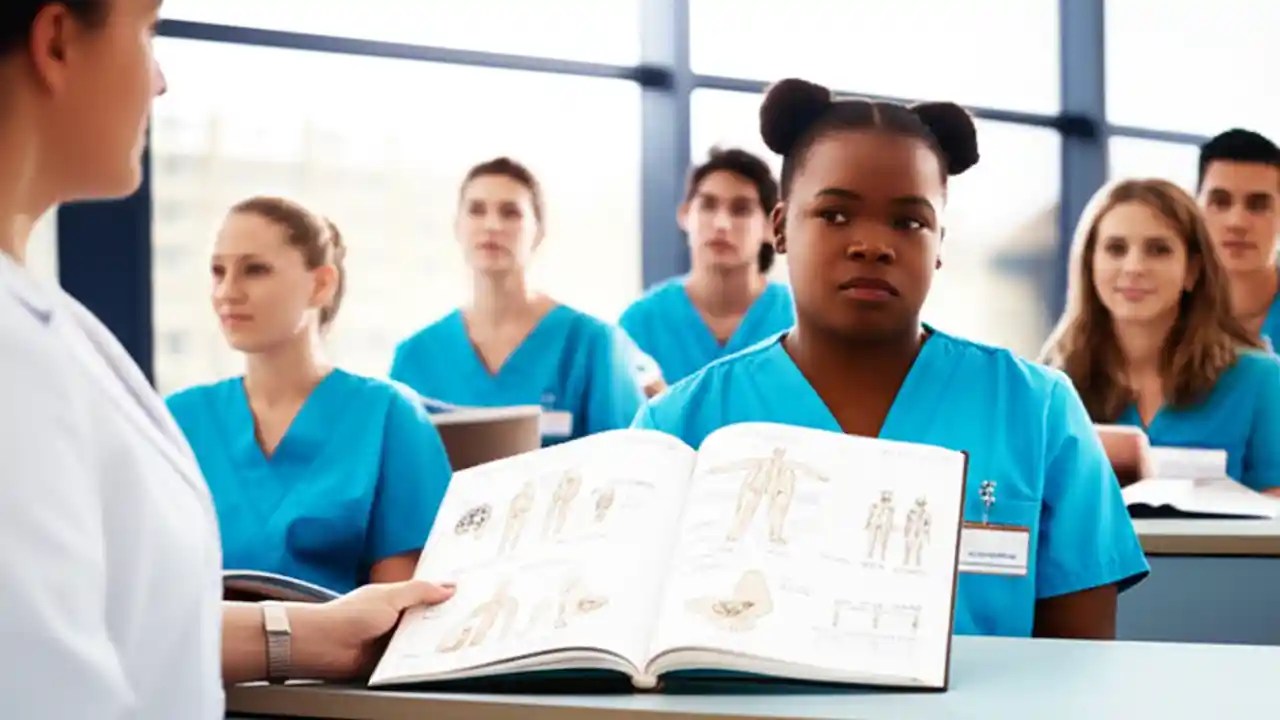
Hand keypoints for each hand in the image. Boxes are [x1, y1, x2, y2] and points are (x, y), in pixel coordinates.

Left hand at [289, 580, 454, 680]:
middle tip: (472, 619)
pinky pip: (410, 660)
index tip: (468, 596)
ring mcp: (392, 640)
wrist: (324, 645)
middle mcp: (395, 618)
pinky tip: (435, 658)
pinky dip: (420, 660)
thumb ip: (419, 591)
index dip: (444, 595)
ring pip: (421, 641)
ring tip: (460, 639)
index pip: (426, 594)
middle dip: (444, 619)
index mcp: (396, 598)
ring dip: (434, 642)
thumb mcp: (390, 596)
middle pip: (427, 619)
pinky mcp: (389, 662)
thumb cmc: (350, 614)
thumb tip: (448, 587)